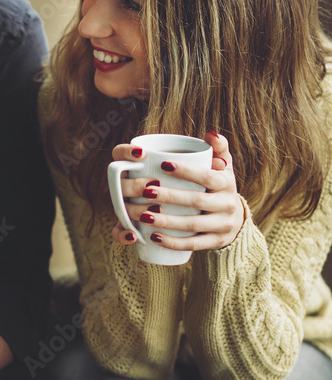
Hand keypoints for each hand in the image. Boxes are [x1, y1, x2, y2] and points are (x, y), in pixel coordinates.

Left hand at [110, 131, 244, 251]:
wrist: (236, 221)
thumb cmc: (220, 188)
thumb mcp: (224, 168)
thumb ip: (218, 149)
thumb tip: (209, 134)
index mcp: (227, 184)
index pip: (207, 176)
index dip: (186, 171)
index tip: (163, 165)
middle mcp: (228, 205)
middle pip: (196, 201)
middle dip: (170, 197)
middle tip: (145, 191)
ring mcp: (222, 226)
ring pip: (192, 225)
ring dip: (167, 221)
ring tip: (143, 216)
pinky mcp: (215, 243)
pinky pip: (193, 245)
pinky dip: (173, 242)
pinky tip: (154, 237)